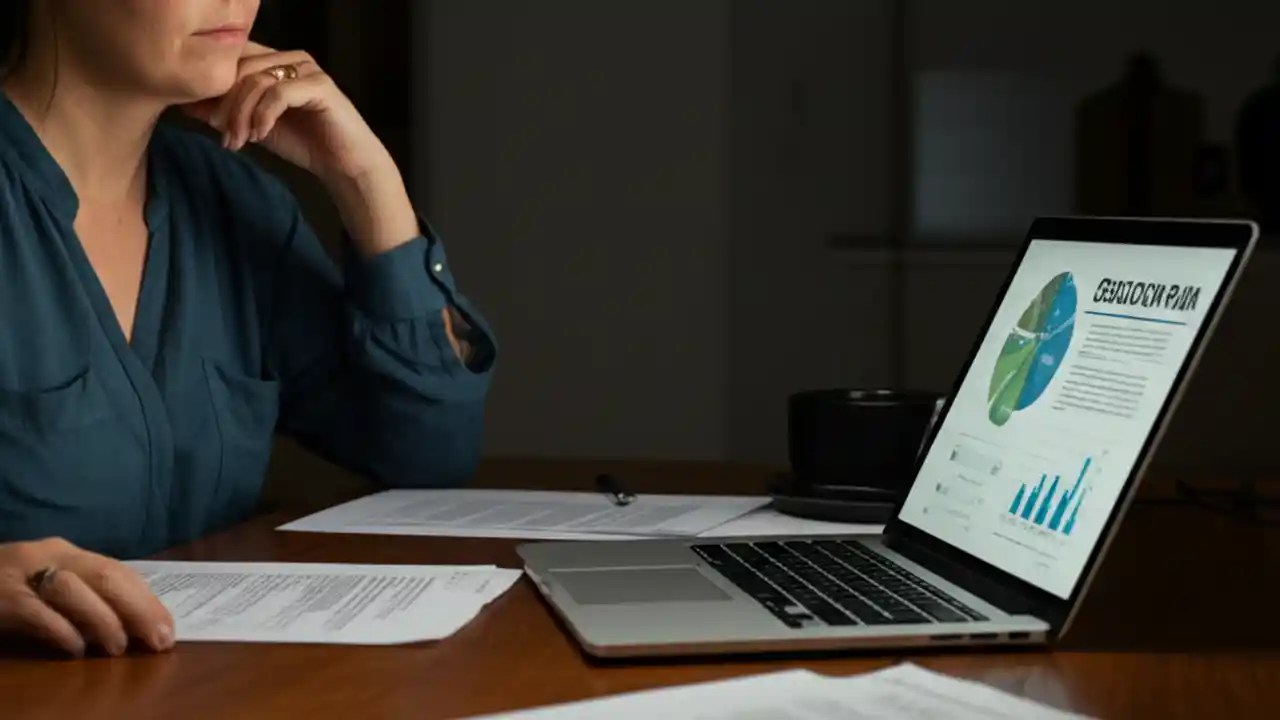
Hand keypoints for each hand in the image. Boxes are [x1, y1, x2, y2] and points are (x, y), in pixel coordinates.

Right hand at [0, 538, 174, 657]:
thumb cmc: (1, 590)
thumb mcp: (44, 587)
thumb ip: (83, 597)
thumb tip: (136, 623)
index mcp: (63, 552)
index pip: (118, 570)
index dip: (147, 601)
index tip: (169, 630)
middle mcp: (45, 555)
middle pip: (105, 575)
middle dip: (138, 610)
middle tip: (158, 642)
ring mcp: (18, 573)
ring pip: (73, 588)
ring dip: (102, 620)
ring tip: (116, 648)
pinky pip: (36, 612)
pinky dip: (61, 631)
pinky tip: (74, 650)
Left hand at [182, 42, 418, 254]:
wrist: (344, 165)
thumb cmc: (305, 143)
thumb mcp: (253, 126)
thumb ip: (224, 112)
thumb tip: (184, 103)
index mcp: (275, 61)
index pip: (232, 59)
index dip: (213, 86)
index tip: (204, 119)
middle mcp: (291, 58)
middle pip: (240, 69)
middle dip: (225, 105)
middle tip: (223, 136)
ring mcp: (307, 69)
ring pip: (256, 81)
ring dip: (241, 115)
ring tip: (239, 142)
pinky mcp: (320, 86)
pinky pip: (279, 93)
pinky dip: (263, 116)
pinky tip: (260, 136)